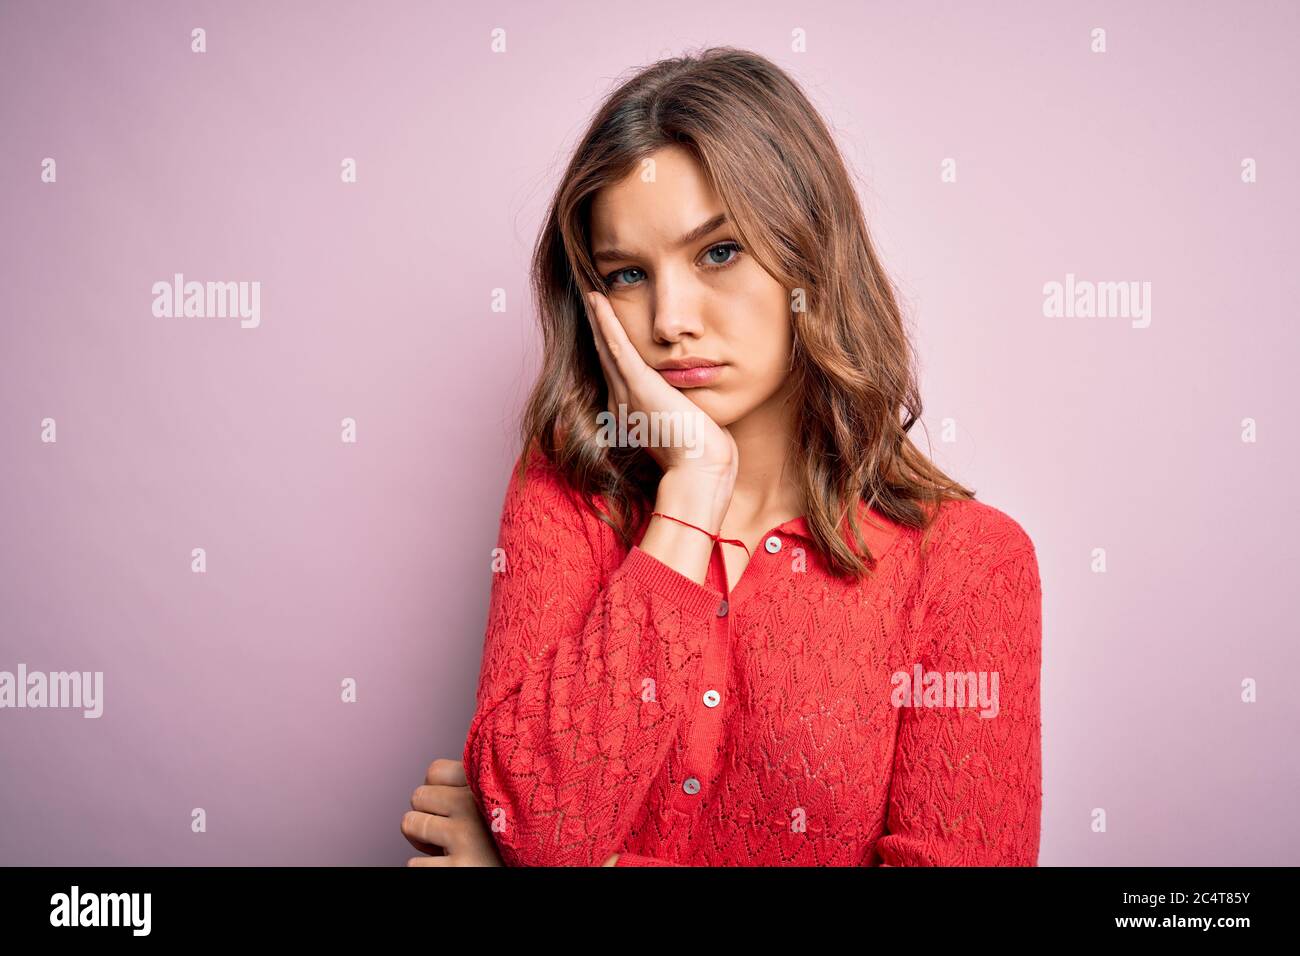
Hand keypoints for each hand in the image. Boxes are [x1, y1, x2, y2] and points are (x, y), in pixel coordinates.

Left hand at [402, 758, 503, 865]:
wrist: (543, 866)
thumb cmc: (511, 838)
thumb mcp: (503, 801)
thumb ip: (473, 785)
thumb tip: (434, 780)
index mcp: (487, 782)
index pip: (434, 771)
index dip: (438, 792)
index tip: (455, 808)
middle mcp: (476, 803)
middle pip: (418, 796)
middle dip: (427, 816)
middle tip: (451, 834)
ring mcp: (466, 835)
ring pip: (409, 824)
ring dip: (423, 842)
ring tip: (450, 850)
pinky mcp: (458, 868)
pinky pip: (414, 864)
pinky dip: (426, 869)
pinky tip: (452, 868)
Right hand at [584, 289, 737, 482]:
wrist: (700, 472)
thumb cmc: (703, 455)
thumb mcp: (690, 426)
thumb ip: (685, 409)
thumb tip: (695, 401)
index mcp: (634, 410)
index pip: (620, 370)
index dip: (612, 345)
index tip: (608, 324)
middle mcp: (624, 401)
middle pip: (606, 355)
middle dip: (598, 327)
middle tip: (591, 299)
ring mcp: (628, 393)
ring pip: (606, 346)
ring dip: (597, 318)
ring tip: (590, 294)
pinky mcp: (638, 386)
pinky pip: (616, 346)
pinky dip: (605, 321)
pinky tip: (597, 300)